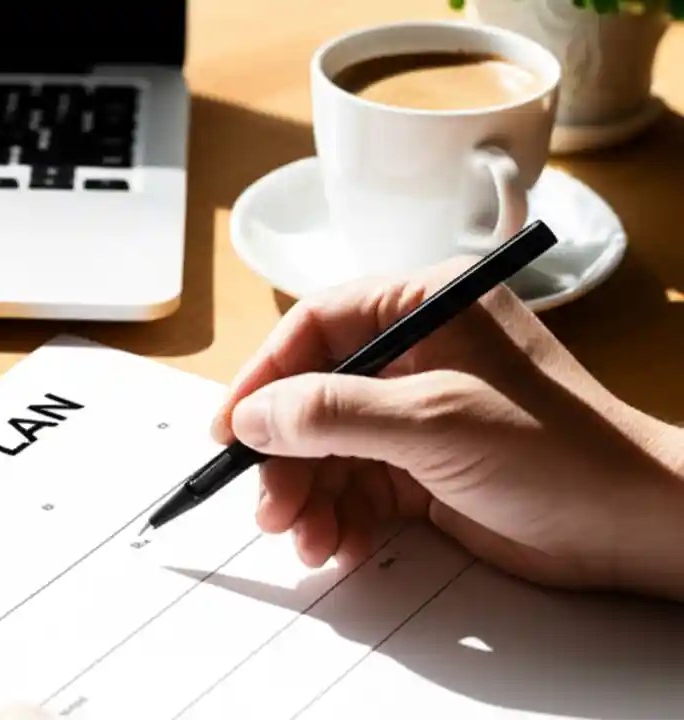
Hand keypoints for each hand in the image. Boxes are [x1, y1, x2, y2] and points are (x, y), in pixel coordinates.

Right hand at [212, 257, 683, 600]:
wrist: (632, 528)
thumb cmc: (558, 450)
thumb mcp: (433, 421)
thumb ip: (333, 413)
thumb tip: (252, 416)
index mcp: (425, 308)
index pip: (316, 327)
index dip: (264, 377)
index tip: (229, 429)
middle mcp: (417, 354)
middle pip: (314, 396)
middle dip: (286, 456)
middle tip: (269, 507)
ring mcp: (418, 413)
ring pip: (330, 449)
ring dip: (309, 496)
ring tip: (307, 540)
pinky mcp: (424, 468)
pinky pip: (357, 487)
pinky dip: (340, 519)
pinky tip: (339, 546)